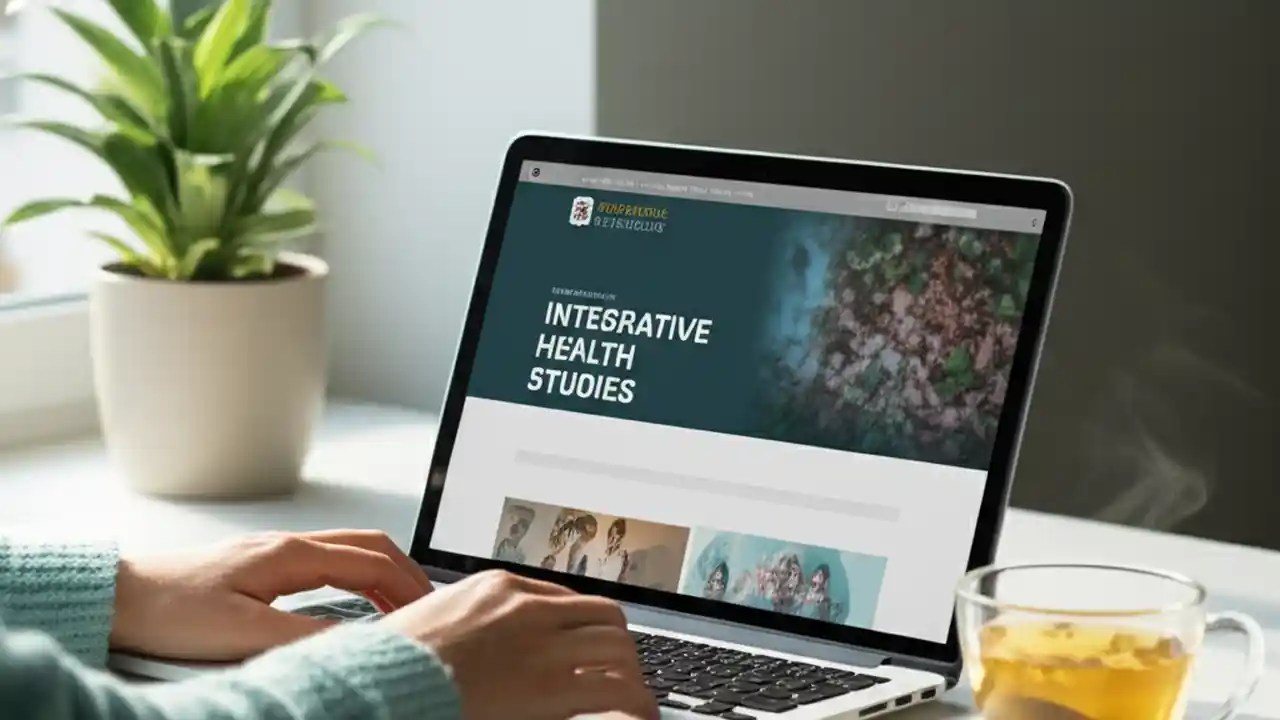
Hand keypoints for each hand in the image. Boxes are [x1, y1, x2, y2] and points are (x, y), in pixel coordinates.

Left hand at [110, 529, 432, 660]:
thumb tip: (357, 642)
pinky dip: (358, 578)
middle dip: (406, 573)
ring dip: (383, 573)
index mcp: (292, 554)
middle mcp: (289, 545)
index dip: (408, 586)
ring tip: (401, 606)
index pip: (372, 561)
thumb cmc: (171, 610)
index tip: (430, 611)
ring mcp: (276, 551)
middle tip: (428, 606)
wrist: (121, 596)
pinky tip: (354, 603)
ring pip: (350, 551)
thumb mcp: (243, 634)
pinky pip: (329, 561)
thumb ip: (305, 637)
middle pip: (369, 546)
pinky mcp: (262, 565)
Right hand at [382, 570, 657, 719]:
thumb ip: (459, 620)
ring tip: (633, 696)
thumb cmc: (391, 664)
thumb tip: (465, 639)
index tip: (586, 642)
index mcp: (497, 587)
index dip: (581, 625)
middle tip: (617, 669)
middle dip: (614, 644)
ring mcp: (542, 643)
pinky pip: (615, 687)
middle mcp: (527, 607)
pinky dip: (633, 701)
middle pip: (601, 614)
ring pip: (617, 646)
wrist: (380, 686)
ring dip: (629, 672)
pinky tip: (637, 713)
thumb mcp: (426, 622)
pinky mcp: (552, 684)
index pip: (563, 597)